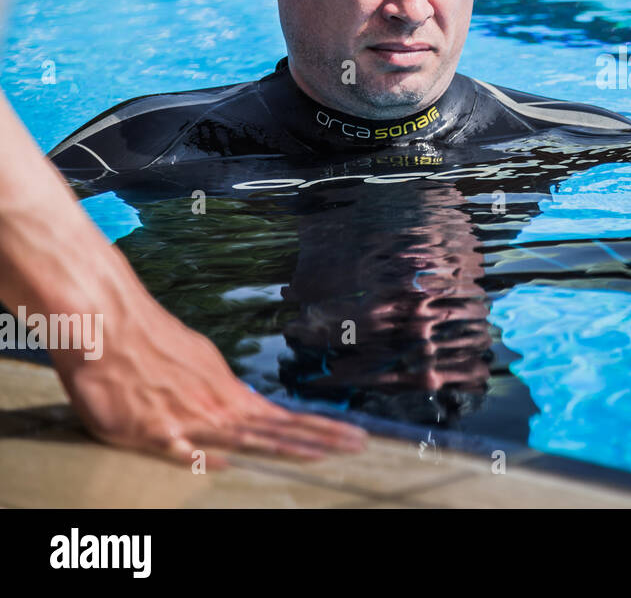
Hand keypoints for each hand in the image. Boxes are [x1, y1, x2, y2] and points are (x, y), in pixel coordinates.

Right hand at [52, 278, 367, 468]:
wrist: (108, 325)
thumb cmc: (151, 344)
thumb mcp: (198, 362)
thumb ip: (219, 390)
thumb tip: (242, 406)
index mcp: (228, 394)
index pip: (283, 417)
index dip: (319, 428)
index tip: (354, 436)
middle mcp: (217, 408)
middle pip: (278, 428)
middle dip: (322, 438)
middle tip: (360, 444)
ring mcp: (189, 419)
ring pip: (246, 438)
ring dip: (287, 447)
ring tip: (326, 455)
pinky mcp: (152, 430)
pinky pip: (180, 450)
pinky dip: (203, 459)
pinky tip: (227, 466)